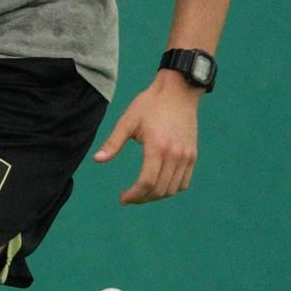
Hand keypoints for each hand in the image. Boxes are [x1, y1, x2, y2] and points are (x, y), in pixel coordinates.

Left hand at [93, 71, 200, 205]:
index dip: (134, 195)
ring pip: (173, 189)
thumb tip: (97, 159)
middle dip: (142, 198)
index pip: (147, 182)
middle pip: (160, 190)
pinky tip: (158, 185)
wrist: (178, 91)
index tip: (122, 198)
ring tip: (142, 193)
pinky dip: (171, 189)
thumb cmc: (150, 104)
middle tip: (129, 197)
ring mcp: (186, 156)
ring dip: (156, 196)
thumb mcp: (128, 121)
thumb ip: (113, 142)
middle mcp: (175, 155)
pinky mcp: (192, 155)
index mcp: (157, 147)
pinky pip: (184, 182)